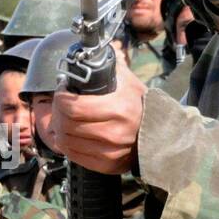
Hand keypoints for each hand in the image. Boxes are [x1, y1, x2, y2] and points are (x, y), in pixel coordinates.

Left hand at [49, 50, 144, 174]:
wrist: (161, 134)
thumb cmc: (141, 105)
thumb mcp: (129, 82)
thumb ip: (110, 67)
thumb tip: (92, 52)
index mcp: (118, 108)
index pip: (73, 106)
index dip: (60, 98)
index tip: (62, 92)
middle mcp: (114, 133)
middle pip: (67, 124)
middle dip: (57, 112)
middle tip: (60, 105)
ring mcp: (110, 152)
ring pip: (67, 141)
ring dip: (59, 129)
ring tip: (63, 120)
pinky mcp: (107, 165)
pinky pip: (74, 156)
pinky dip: (66, 145)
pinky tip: (69, 135)